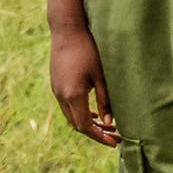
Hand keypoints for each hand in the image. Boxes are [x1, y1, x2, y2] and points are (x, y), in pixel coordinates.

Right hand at [50, 24, 118, 146]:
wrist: (66, 30)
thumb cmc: (88, 49)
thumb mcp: (102, 75)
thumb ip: (105, 99)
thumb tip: (110, 121)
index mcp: (73, 95)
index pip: (85, 126)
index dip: (100, 136)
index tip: (115, 142)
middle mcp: (61, 96)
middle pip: (77, 124)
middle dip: (96, 133)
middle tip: (116, 137)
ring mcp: (56, 90)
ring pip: (72, 116)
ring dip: (89, 123)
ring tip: (109, 126)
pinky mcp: (57, 84)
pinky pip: (68, 106)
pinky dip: (82, 113)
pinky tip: (96, 114)